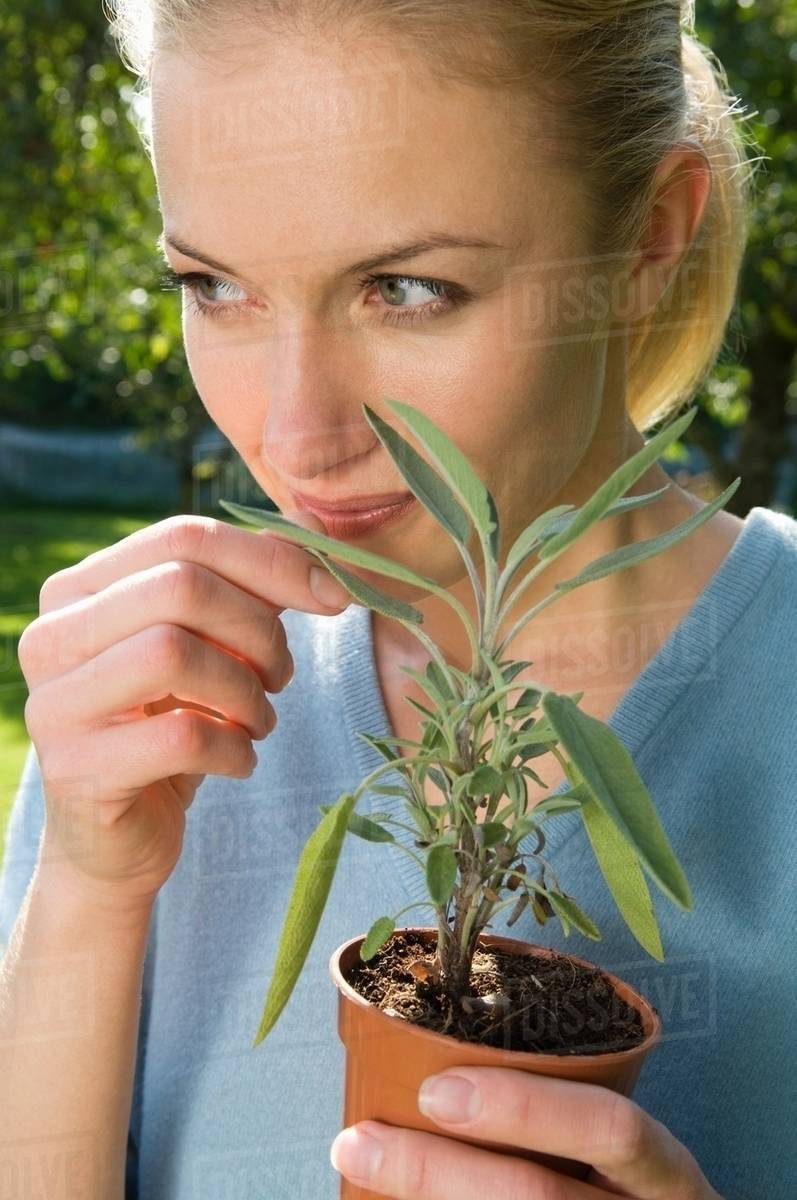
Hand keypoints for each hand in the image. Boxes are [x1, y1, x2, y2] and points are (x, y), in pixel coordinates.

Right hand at [18, 513, 349, 912]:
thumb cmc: (170, 725)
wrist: (120, 837)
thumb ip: (249, 588)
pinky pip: (180, 737)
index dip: (270, 561)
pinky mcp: (77, 770)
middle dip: (257, 630)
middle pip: (179, 587)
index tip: (332, 597)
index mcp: (81, 590)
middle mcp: (53, 636)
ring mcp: (56, 703)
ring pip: (172, 653)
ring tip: (260, 720)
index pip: (182, 538)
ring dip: (245, 691)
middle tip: (282, 675)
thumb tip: (315, 537)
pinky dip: (233, 749)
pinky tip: (239, 760)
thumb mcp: (209, 647)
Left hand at [329, 1066, 723, 1198]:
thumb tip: (436, 1067)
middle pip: (536, 1196)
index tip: (436, 1089)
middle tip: (359, 1140)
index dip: (525, 1108)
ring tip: (360, 1168)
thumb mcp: (624, 1155)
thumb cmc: (629, 1191)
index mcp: (664, 1172)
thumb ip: (563, 1114)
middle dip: (434, 1170)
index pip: (610, 1128)